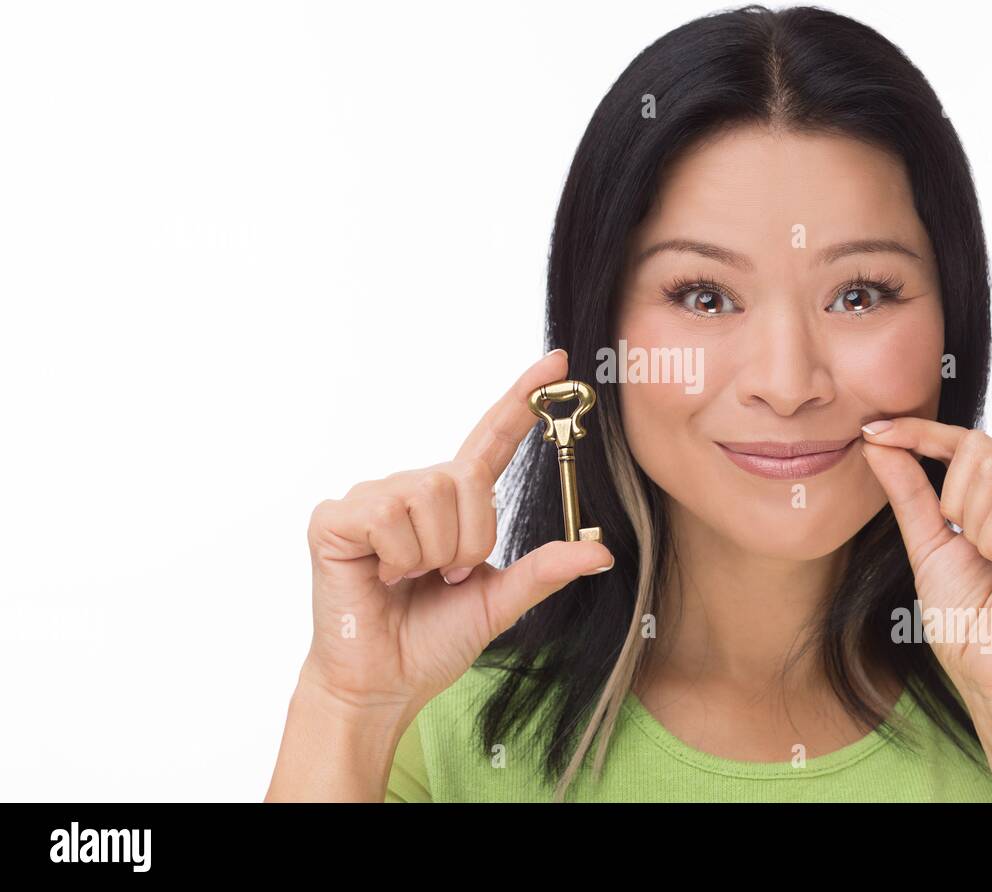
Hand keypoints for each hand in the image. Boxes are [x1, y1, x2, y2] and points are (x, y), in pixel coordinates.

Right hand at [299, 348, 614, 722]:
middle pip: (466, 479)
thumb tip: (600, 553)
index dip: (522, 399)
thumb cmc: (433, 639)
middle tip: (444, 576)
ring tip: (411, 578)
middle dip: (469, 540)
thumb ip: (544, 570)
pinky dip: (398, 557)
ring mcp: (372, 497)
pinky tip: (382, 576)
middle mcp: (412, 486)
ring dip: (433, 553)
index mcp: (452, 502)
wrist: (384, 682)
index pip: (492, 439)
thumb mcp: (500, 601)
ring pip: (431, 495)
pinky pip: (389, 515)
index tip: (558, 364)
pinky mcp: (336, 517)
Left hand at [860, 418, 991, 707]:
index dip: (920, 431)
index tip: (872, 431)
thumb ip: (908, 490)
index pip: (968, 441)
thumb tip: (877, 441)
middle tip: (970, 548)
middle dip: (952, 499)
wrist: (988, 674)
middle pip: (978, 447)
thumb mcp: (927, 543)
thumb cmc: (965, 619)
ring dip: (973, 527)